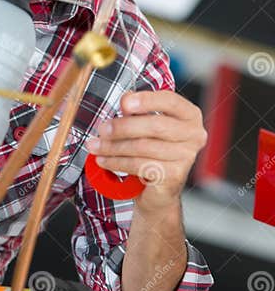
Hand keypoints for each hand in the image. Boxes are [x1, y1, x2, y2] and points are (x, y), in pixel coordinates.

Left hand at [86, 90, 206, 209]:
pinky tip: (104, 161)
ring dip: (114, 147)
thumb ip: (136, 111)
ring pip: (144, 147)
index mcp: (189, 115)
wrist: (158, 190)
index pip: (170, 101)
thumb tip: (125, 100)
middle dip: (123, 127)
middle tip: (102, 129)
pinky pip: (140, 165)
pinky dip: (117, 162)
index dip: (146, 100)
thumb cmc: (151, 152)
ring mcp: (186, 156)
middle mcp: (194, 135)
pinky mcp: (174, 176)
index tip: (124, 102)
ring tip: (96, 146)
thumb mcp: (143, 127)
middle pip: (155, 125)